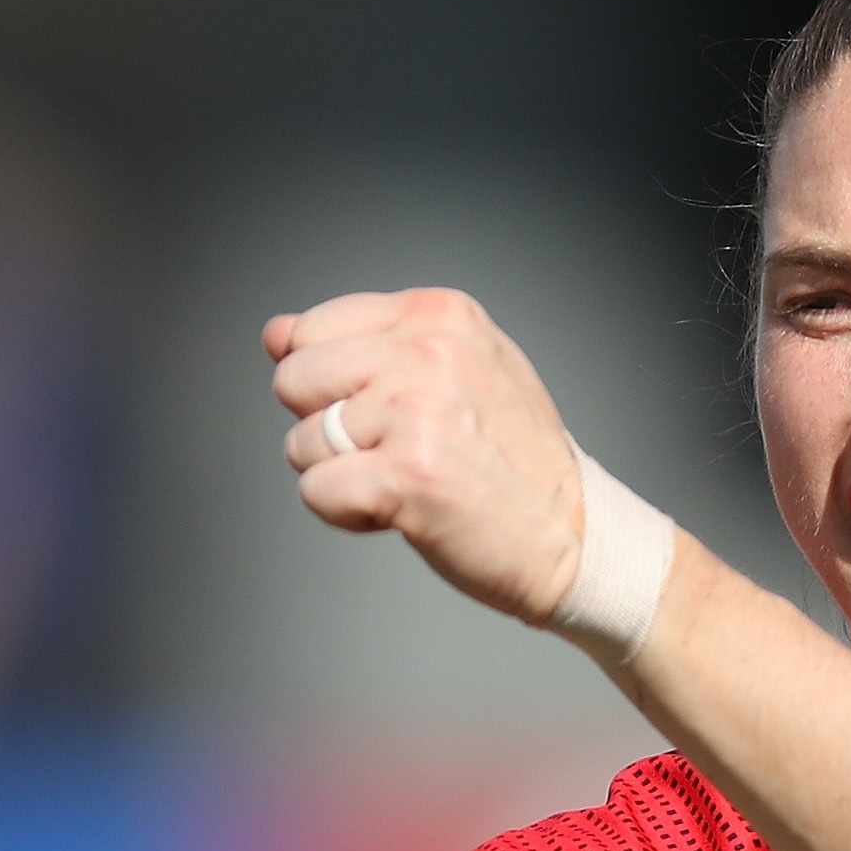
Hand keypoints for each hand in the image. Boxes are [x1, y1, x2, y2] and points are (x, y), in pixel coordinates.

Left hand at [267, 289, 584, 626]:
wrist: (575, 536)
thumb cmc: (510, 459)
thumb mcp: (453, 370)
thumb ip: (365, 345)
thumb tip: (275, 334)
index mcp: (439, 314)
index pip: (312, 330)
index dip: (333, 384)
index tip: (390, 410)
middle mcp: (427, 352)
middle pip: (295, 381)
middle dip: (326, 427)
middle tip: (397, 451)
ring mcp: (416, 411)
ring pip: (301, 442)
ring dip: (342, 476)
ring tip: (408, 481)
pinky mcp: (408, 475)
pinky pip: (316, 492)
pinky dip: (348, 514)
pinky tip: (403, 511)